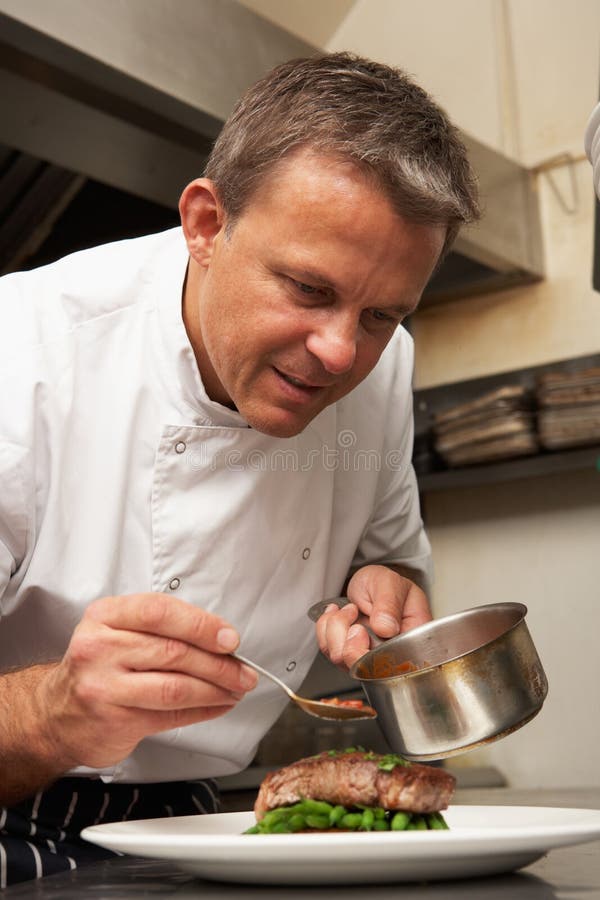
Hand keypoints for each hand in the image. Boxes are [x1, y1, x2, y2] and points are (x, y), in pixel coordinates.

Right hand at [36, 593, 257, 770]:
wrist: (56, 715)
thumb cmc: (99, 667)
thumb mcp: (118, 632)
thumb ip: (162, 628)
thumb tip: (221, 639)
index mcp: (104, 616)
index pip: (159, 612)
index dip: (201, 624)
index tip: (230, 638)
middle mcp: (99, 648)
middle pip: (173, 652)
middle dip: (219, 663)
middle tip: (244, 670)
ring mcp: (104, 686)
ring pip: (175, 686)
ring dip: (216, 689)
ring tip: (236, 689)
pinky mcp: (115, 720)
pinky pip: (171, 715)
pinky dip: (203, 710)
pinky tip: (218, 705)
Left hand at [315, 564, 430, 669]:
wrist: (368, 583)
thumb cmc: (384, 584)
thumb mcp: (390, 584)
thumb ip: (389, 604)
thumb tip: (387, 628)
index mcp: (412, 640)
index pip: (396, 667)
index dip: (372, 657)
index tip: (360, 630)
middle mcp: (392, 655)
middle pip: (365, 670)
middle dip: (347, 641)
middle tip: (351, 612)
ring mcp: (370, 658)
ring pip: (342, 661)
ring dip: (335, 630)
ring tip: (348, 609)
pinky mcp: (350, 655)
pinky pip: (329, 651)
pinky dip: (325, 629)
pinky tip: (337, 614)